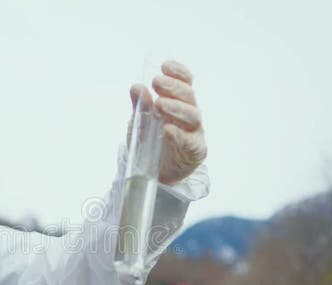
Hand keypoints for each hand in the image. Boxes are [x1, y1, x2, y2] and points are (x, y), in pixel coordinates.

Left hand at [128, 61, 206, 185]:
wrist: (155, 172)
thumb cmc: (151, 142)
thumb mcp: (140, 122)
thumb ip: (140, 106)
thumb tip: (136, 87)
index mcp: (180, 103)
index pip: (185, 82)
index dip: (178, 72)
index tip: (165, 66)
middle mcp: (190, 115)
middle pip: (189, 97)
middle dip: (173, 87)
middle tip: (156, 82)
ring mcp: (194, 133)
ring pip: (193, 116)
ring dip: (176, 108)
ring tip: (159, 105)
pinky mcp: (195, 152)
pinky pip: (190, 142)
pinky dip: (179, 135)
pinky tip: (167, 130)